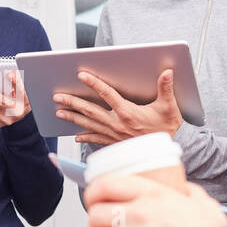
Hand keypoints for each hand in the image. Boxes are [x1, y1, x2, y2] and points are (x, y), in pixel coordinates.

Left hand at [54, 69, 181, 147]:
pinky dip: (85, 137)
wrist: (166, 153)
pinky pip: (96, 139)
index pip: (107, 94)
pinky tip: (76, 136)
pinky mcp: (114, 144)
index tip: (81, 75)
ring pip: (89, 124)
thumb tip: (168, 72)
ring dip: (73, 118)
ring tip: (59, 112)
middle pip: (90, 110)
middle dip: (72, 102)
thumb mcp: (169, 107)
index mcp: (128, 112)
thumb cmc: (167, 129)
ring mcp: (113, 135)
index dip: (94, 83)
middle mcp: (117, 124)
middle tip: (57, 96)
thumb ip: (165, 89)